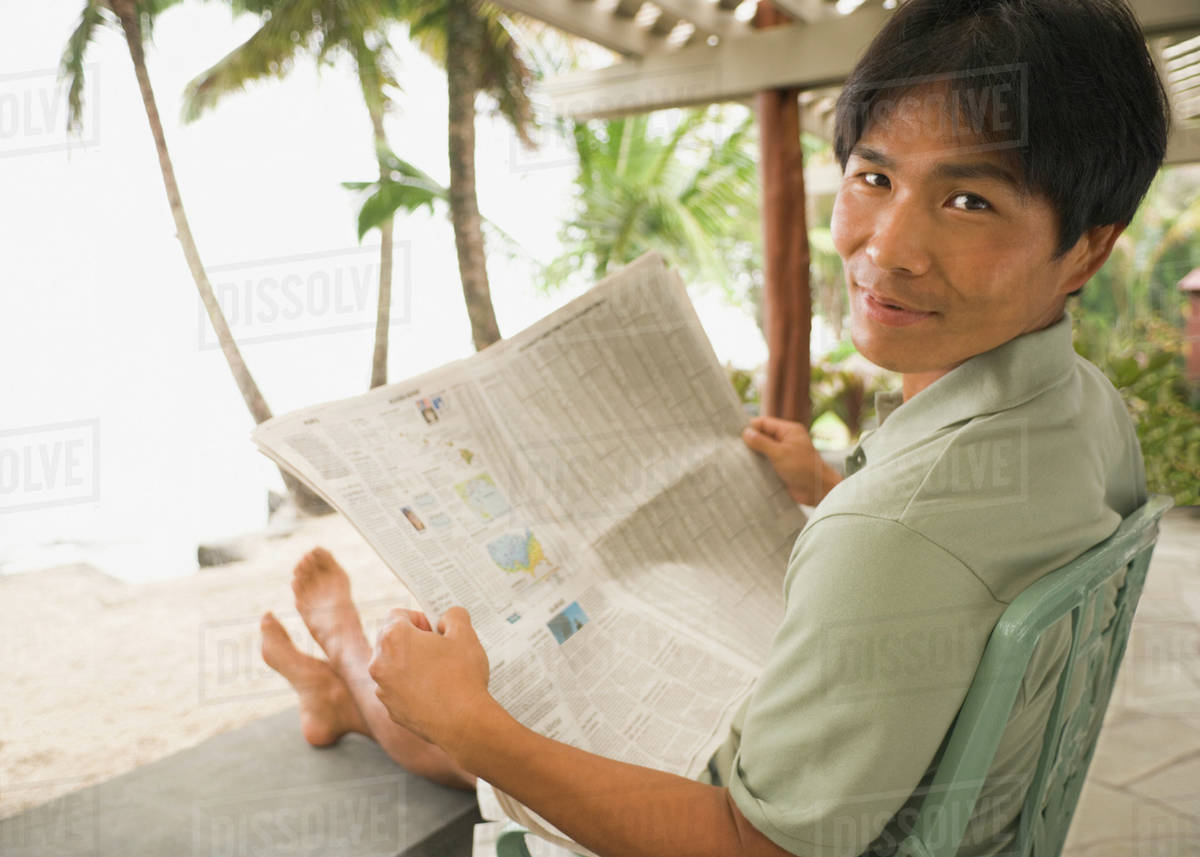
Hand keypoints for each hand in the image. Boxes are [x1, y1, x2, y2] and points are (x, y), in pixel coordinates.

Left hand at [368, 606, 494, 753]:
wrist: (464, 723)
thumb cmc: (462, 676)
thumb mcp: (465, 635)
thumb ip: (454, 616)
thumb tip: (447, 618)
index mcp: (394, 637)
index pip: (397, 614)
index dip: (419, 618)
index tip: (435, 631)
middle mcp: (379, 662)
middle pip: (391, 640)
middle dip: (413, 641)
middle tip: (439, 649)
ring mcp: (383, 688)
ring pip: (393, 666)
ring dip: (411, 664)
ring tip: (440, 673)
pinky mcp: (391, 709)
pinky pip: (398, 689)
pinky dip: (412, 687)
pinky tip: (436, 693)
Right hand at [742, 416, 841, 505]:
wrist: (818, 490)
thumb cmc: (803, 468)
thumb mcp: (780, 453)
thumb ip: (762, 442)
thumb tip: (745, 433)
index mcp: (788, 431)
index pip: (764, 423)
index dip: (750, 427)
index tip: (734, 434)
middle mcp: (785, 440)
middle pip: (762, 436)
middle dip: (749, 442)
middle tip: (731, 447)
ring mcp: (783, 454)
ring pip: (762, 451)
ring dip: (752, 455)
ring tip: (734, 458)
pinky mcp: (781, 468)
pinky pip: (766, 463)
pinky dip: (757, 465)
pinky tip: (745, 469)